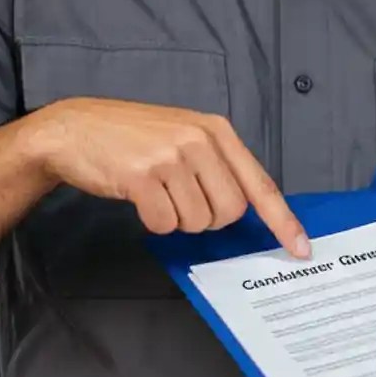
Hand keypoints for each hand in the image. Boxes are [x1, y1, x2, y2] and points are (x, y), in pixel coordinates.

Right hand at [22, 97, 308, 257]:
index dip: (282, 220)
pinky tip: (139, 197)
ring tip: (156, 191)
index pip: (260, 184)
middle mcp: (200, 140)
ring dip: (177, 219)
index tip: (300, 248)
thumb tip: (244, 208)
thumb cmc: (132, 137)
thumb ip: (217, 164)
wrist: (75, 128)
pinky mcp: (143, 176)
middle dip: (208, 218)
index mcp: (217, 131)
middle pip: (231, 211)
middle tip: (181, 199)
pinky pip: (165, 224)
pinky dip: (153, 222)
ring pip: (198, 221)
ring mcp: (171, 156)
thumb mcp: (184, 135)